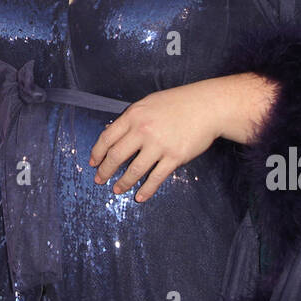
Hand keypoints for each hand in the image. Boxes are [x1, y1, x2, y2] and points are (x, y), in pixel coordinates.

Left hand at [89, 73, 276, 201]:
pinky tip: (140, 197)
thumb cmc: (178, 103)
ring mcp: (159, 145)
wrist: (207, 106)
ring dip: (123, 183)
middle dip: (105, 171)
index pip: (107, 137)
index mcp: (134, 115)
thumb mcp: (148, 104)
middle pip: (116, 156)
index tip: (93, 163)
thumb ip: (130, 119)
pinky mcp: (174, 157)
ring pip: (134, 170)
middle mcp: (143, 130)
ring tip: (117, 190)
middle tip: (100, 180)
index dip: (97, 153)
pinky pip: (155, 178)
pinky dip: (146, 190)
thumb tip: (111, 134)